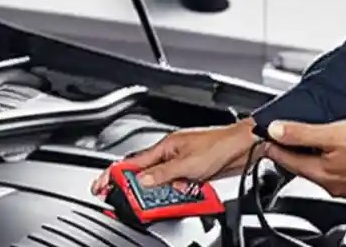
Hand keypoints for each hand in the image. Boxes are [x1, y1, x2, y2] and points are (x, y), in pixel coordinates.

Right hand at [90, 118, 256, 194]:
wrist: (244, 147)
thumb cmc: (219, 146)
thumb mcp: (187, 165)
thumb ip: (162, 175)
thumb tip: (141, 181)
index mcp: (165, 146)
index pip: (133, 162)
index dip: (115, 174)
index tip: (101, 184)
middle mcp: (171, 154)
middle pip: (146, 174)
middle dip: (140, 188)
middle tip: (131, 200)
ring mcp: (182, 163)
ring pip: (163, 183)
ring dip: (165, 192)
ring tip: (169, 196)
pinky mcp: (194, 172)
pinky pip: (179, 185)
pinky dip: (180, 192)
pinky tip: (187, 192)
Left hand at [262, 118, 345, 198]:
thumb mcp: (332, 133)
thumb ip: (302, 133)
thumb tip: (276, 130)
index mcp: (320, 173)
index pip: (285, 160)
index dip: (274, 145)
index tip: (266, 137)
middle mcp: (331, 185)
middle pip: (302, 166)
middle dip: (293, 150)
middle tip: (285, 135)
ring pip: (321, 169)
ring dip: (314, 154)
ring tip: (313, 138)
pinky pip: (339, 171)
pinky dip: (333, 160)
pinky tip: (341, 150)